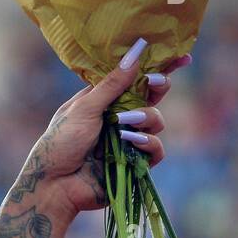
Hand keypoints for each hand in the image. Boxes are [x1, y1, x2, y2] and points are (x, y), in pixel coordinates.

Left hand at [17, 40, 191, 219]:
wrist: (54, 184)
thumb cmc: (59, 143)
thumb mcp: (84, 108)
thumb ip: (112, 85)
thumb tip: (136, 53)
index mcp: (102, 100)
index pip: (132, 78)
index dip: (156, 68)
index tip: (183, 57)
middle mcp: (118, 117)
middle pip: (151, 96)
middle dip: (158, 87)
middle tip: (155, 81)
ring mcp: (127, 139)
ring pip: (156, 121)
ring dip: (145, 118)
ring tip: (123, 123)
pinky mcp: (135, 162)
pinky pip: (156, 149)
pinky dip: (148, 144)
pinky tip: (131, 142)